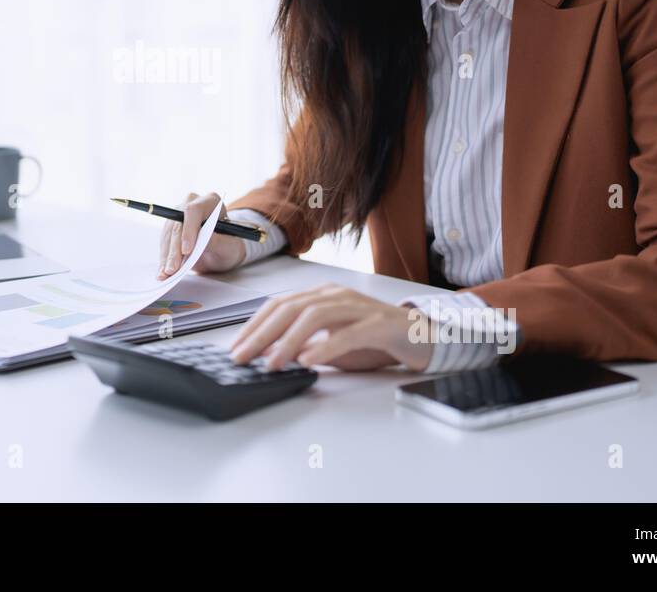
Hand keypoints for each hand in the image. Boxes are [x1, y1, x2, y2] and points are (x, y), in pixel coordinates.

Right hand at [157, 191, 245, 279]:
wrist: (222, 250)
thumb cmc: (228, 245)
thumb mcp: (229, 246)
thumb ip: (217, 242)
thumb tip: (204, 241)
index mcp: (210, 202)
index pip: (194, 210)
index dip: (188, 229)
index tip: (187, 251)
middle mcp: (191, 204)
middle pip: (177, 224)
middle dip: (174, 249)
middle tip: (173, 269)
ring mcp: (178, 215)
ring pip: (168, 235)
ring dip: (166, 256)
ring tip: (166, 274)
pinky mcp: (170, 228)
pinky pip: (164, 243)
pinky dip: (164, 258)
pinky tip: (163, 271)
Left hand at [228, 284, 434, 371]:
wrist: (420, 337)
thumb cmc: (374, 340)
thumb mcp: (332, 342)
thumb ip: (305, 346)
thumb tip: (269, 359)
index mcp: (322, 295)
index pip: (279, 304)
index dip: (254, 325)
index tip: (236, 347)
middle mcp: (336, 295)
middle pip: (291, 308)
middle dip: (262, 333)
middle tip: (242, 357)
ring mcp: (357, 307)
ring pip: (314, 316)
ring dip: (288, 341)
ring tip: (271, 363)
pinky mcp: (378, 324)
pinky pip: (347, 333)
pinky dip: (324, 347)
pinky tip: (308, 360)